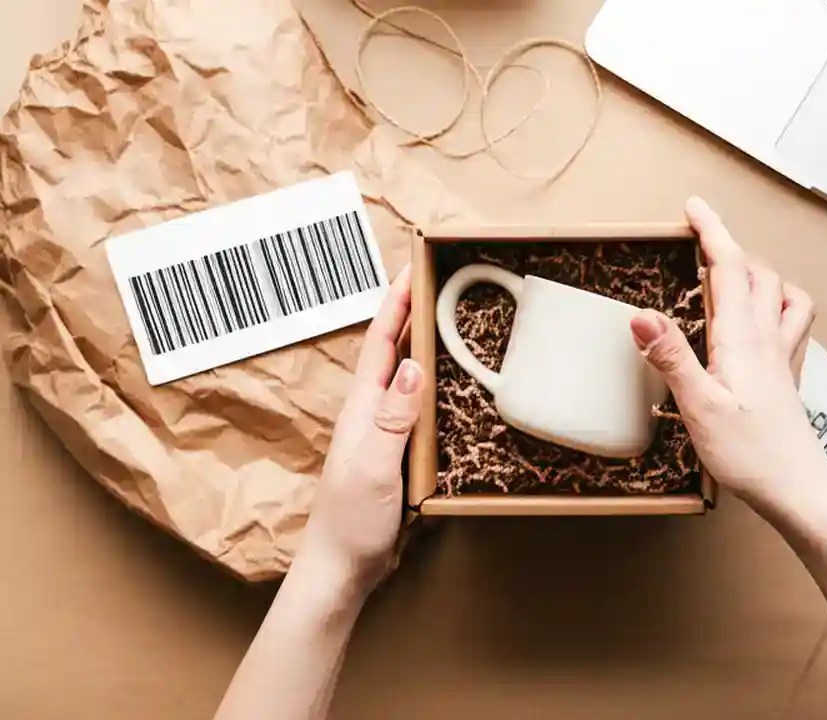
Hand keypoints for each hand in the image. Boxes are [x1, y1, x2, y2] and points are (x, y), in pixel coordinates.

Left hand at [295, 267, 423, 596]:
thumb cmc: (351, 521)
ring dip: (428, 343)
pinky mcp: (400, 453)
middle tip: (442, 277)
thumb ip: (394, 418)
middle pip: (396, 349)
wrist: (342, 568)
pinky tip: (456, 385)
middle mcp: (374, 412)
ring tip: (454, 316)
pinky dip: (438, 385)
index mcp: (364, 407)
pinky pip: (422, 407)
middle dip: (414, 309)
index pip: (383, 341)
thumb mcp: (375, 466)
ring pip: (410, 376)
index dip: (397, 301)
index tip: (415, 264)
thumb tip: (414, 366)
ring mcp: (387, 432)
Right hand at [630, 198, 826, 512]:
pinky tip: (766, 317)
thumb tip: (641, 315)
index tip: (694, 207)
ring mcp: (782, 357)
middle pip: (757, 272)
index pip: (730, 268)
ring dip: (758, 271)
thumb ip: (671, 357)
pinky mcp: (786, 378)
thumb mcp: (698, 406)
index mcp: (742, 340)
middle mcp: (768, 340)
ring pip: (781, 293)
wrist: (798, 490)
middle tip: (701, 235)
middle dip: (730, 246)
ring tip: (734, 268)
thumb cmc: (751, 455)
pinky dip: (779, 304)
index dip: (712, 231)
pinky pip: (792, 323)